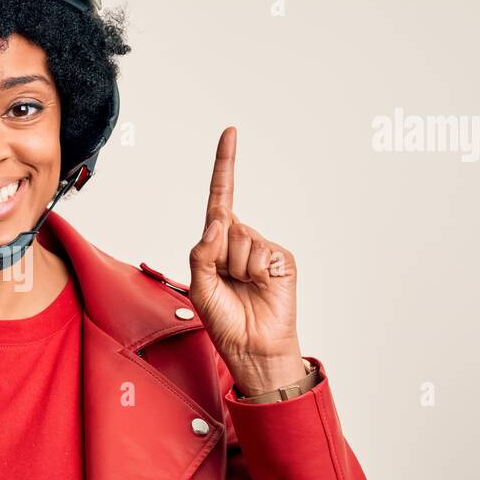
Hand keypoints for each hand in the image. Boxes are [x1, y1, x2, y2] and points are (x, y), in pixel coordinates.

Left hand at [188, 127, 307, 397]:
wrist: (254, 346)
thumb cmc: (224, 320)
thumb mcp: (199, 286)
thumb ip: (202, 252)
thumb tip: (218, 223)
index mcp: (218, 243)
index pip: (221, 197)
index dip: (225, 165)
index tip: (230, 133)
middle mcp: (241, 240)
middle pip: (224, 225)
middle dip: (218, 256)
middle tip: (226, 284)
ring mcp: (262, 249)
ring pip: (241, 240)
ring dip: (235, 267)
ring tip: (243, 289)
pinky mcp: (280, 260)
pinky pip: (259, 253)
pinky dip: (254, 272)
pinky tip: (260, 288)